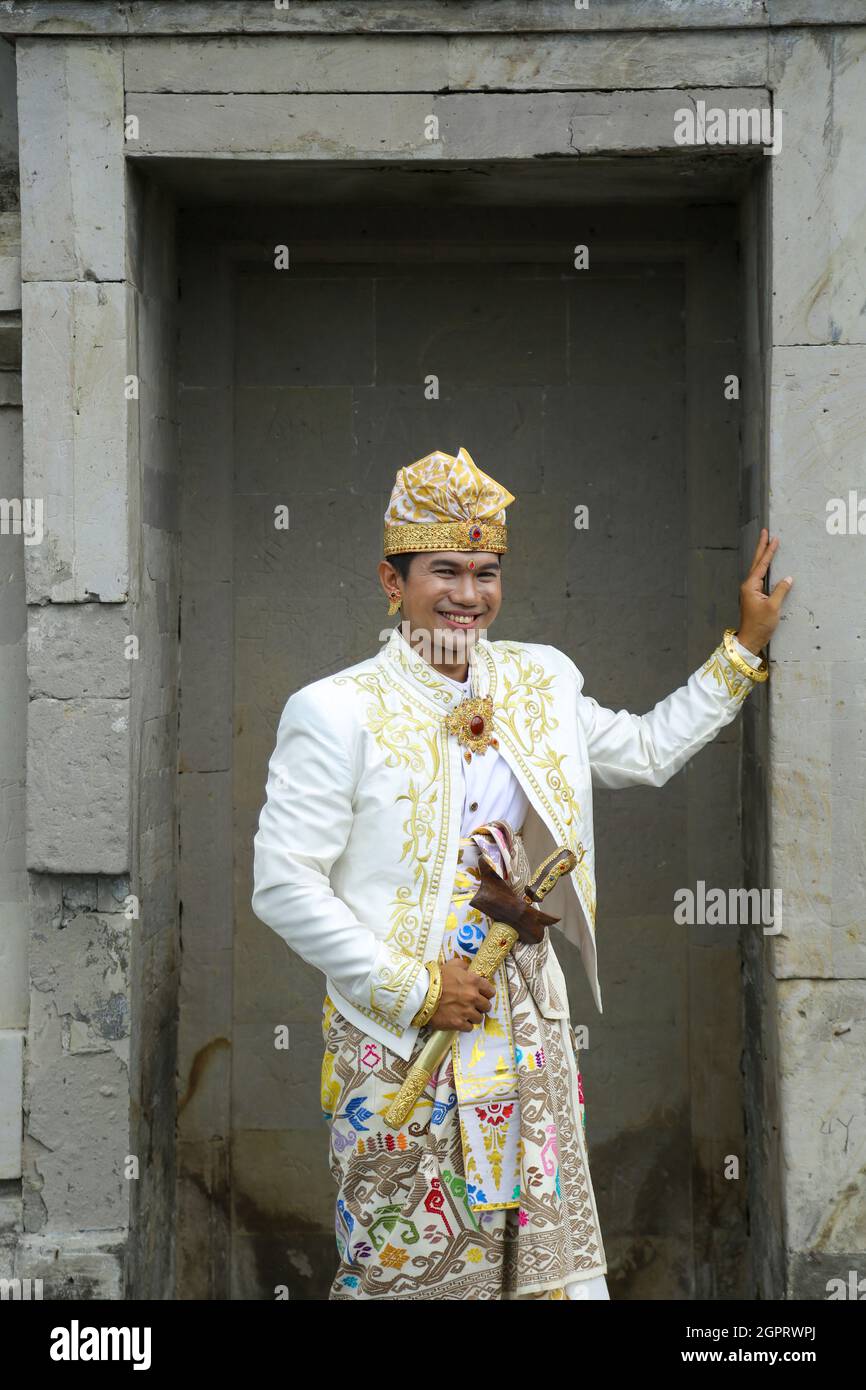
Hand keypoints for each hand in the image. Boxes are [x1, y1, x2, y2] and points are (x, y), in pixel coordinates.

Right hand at [429, 956, 495, 1032]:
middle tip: (472, 1005)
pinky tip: (458, 1020)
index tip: (481, 995)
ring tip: (464, 1013)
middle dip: (481, 1006)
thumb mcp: (451, 965)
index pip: (490, 991)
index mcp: (474, 982)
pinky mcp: (458, 1023)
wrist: (420, 993)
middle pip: (487, 1006)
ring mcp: (466, 1011)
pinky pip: (469, 1028)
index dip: (486, 994)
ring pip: (479, 1018)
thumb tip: (467, 969)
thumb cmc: (435, 977)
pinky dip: (465, 1025)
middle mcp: (473, 997)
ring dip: (473, 1016)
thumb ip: (462, 966)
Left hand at [736, 528, 792, 655]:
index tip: (774, 538)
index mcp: (751, 586)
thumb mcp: (773, 607)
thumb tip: (788, 578)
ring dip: (762, 556)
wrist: (750, 640)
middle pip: (756, 562)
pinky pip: (760, 577)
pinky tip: (767, 565)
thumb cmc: (760, 625)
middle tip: (765, 532)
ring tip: (766, 543)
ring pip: (757, 569)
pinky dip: (763, 568)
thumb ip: (781, 591)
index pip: (762, 564)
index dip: (768, 551)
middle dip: (762, 547)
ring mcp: (750, 591)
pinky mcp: (753, 596)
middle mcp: (748, 586)